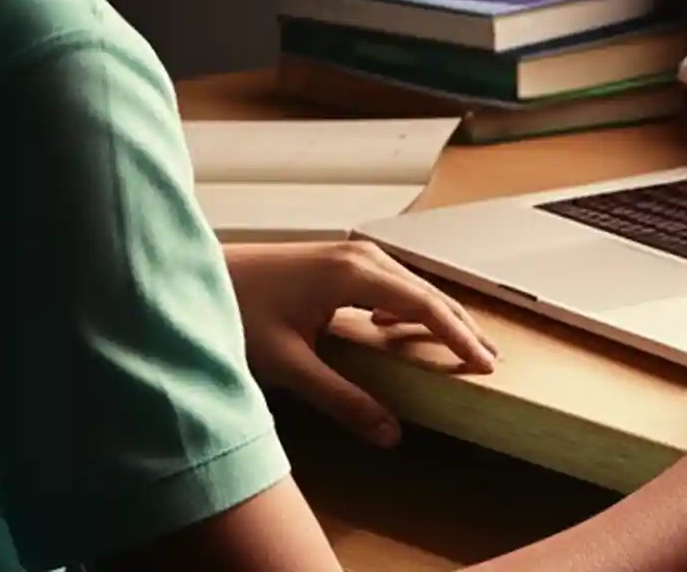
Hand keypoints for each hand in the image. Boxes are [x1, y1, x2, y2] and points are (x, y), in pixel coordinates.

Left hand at [224, 241, 497, 447]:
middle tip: (491, 361)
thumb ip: (342, 399)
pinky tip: (402, 328)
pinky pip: (392, 283)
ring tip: (464, 347)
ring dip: (440, 316)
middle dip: (461, 327)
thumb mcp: (288, 364)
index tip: (485, 364)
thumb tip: (389, 432)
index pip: (424, 305)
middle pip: (428, 292)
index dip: (459, 337)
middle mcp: (360, 256)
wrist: (195, 275)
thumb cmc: (235, 310)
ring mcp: (351, 254)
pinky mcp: (340, 261)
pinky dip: (412, 307)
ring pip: (413, 286)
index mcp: (354, 274)